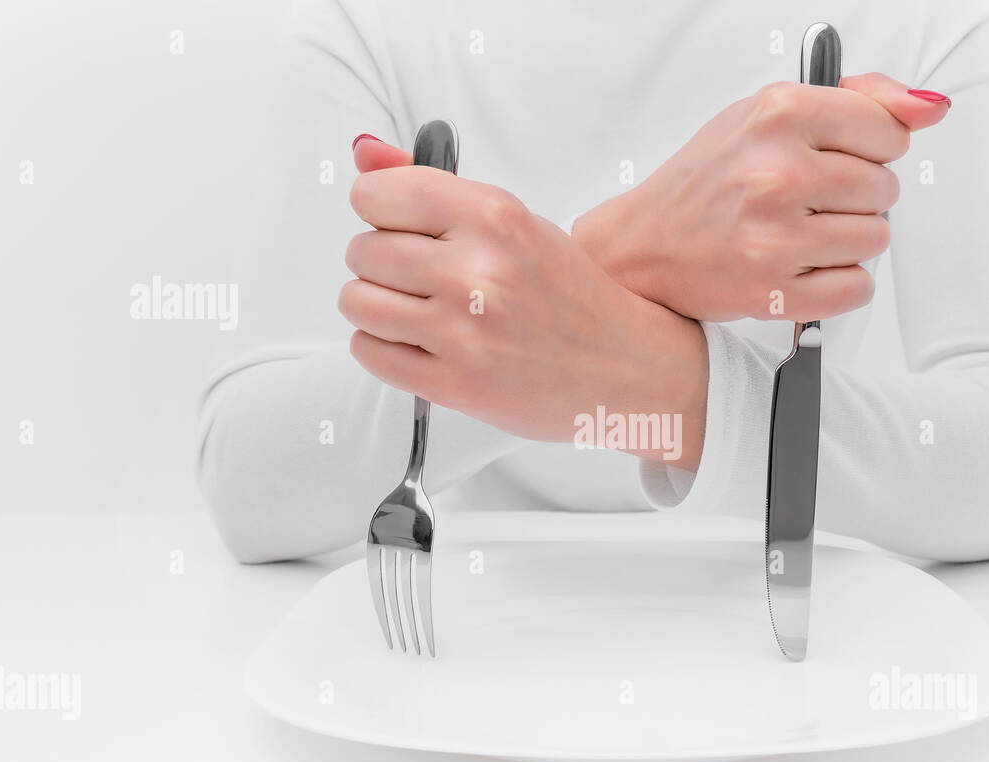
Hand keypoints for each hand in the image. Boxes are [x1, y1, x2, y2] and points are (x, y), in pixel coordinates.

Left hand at [340, 155, 708, 469]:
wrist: (631, 370)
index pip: (376, 193)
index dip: (380, 210)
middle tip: (420, 277)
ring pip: (356, 301)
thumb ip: (435, 189)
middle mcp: (477, 270)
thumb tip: (364, 151)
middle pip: (362, 250)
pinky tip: (419, 343)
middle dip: (381, 263)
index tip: (398, 225)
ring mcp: (463, 330)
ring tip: (417, 312)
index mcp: (495, 217)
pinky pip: (369, 351)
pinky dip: (383, 347)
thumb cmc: (577, 298)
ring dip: (376, 306)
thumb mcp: (517, 225)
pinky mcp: (454, 383)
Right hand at [572, 74, 951, 321]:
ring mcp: (776, 237)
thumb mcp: (768, 114)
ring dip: (849, 241)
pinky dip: (840, 284)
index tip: (840, 156)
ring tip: (804, 235)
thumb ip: (856, 100)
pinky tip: (805, 268)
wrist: (643, 247)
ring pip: (876, 238)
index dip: (871, 147)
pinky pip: (856, 288)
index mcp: (779, 114)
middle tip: (810, 201)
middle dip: (858, 197)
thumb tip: (928, 108)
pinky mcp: (774, 292)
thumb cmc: (706, 183)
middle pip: (885, 187)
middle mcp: (778, 173)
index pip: (888, 130)